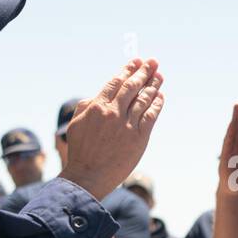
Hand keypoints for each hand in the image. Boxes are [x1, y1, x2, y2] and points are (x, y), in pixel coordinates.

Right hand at [60, 58, 164, 199]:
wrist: (89, 176)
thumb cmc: (81, 151)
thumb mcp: (76, 124)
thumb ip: (86, 106)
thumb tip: (97, 95)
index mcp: (97, 106)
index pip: (116, 82)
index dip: (127, 70)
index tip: (136, 62)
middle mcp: (113, 112)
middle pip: (132, 86)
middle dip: (144, 72)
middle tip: (153, 62)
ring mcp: (127, 124)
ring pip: (143, 99)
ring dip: (153, 85)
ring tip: (159, 75)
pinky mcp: (139, 137)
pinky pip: (151, 115)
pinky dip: (157, 104)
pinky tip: (161, 96)